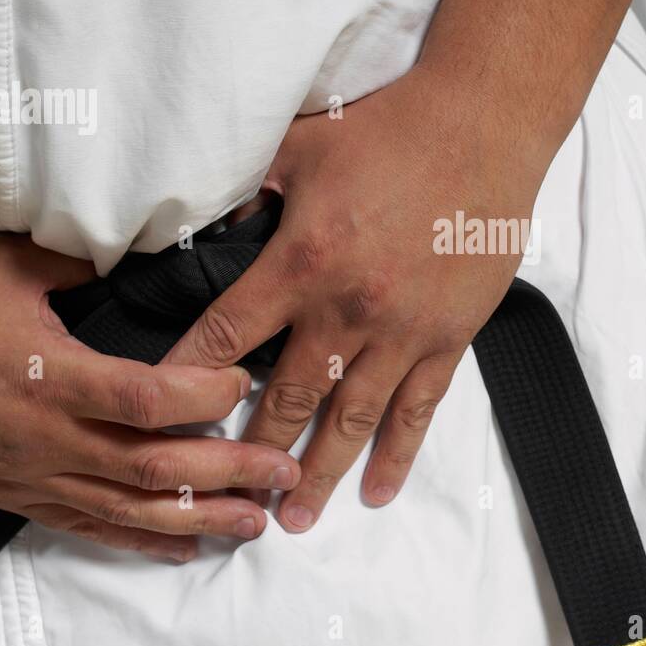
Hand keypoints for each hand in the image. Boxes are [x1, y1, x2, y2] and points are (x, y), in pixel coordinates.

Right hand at [0, 235, 300, 560]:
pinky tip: (185, 546)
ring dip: (199, 518)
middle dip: (228, 472)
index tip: (245, 381)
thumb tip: (143, 256)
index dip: (204, 395)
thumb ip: (83, 265)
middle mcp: (46, 437)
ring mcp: (32, 475)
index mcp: (49, 376)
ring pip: (129, 509)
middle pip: (153, 467)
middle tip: (284, 472)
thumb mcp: (7, 266)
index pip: (145, 398)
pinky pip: (88, 526)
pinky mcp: (17, 494)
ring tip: (254, 522)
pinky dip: (141, 540)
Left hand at [164, 64, 541, 531]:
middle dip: (251, 449)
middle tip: (225, 493)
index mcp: (301, 263)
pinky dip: (397, 454)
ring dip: (320, 473)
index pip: (227, 337)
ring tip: (293, 518)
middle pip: (287, 398)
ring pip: (352, 420)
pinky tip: (378, 490)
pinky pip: (419, 409)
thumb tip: (207, 225)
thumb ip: (248, 190)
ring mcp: (403, 331)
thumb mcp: (301, 146)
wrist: (484, 127)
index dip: (188, 379)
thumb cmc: (392, 129)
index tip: (161, 417)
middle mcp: (348, 310)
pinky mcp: (449, 337)